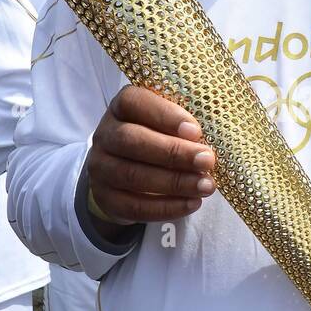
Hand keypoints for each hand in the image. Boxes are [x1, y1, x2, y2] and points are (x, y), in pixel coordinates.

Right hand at [86, 85, 215, 227]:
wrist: (123, 176)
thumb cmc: (156, 140)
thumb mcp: (166, 124)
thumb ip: (183, 125)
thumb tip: (210, 139)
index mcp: (121, 108)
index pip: (134, 102)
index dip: (164, 115)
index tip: (196, 131)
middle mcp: (105, 135)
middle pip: (132, 141)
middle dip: (173, 153)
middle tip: (207, 161)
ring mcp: (100, 167)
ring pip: (132, 175)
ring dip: (174, 183)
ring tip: (205, 186)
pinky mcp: (105, 198)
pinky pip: (133, 206)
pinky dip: (165, 207)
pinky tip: (191, 203)